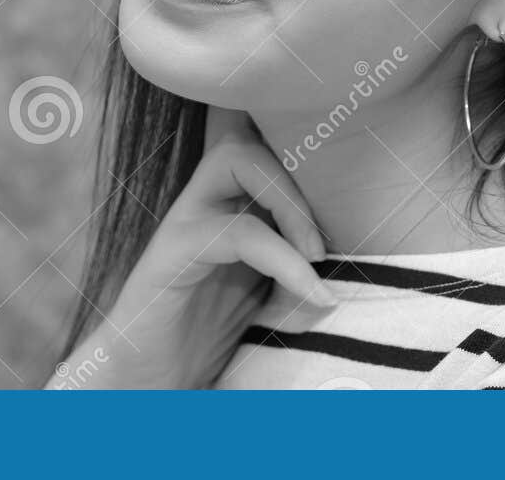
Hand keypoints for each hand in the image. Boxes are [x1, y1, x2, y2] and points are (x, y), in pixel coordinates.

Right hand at [60, 105, 336, 388]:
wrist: (148, 382)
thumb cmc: (213, 336)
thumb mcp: (275, 294)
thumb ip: (306, 267)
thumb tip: (355, 264)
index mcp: (233, 197)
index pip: (261, 130)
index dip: (298, 122)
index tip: (350, 147)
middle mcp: (207, 196)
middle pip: (249, 125)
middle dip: (302, 155)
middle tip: (335, 221)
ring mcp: (186, 218)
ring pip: (236, 156)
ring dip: (291, 200)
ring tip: (319, 255)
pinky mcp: (173, 252)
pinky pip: (238, 232)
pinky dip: (285, 260)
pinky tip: (312, 292)